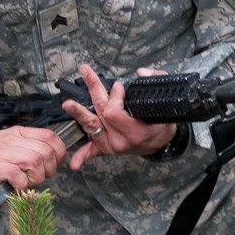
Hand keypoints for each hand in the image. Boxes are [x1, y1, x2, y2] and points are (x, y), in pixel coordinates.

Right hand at [0, 125, 67, 192]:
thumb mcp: (6, 145)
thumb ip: (25, 148)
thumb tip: (49, 160)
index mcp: (17, 133)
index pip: (51, 137)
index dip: (59, 153)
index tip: (53, 164)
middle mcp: (12, 140)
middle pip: (47, 152)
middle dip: (48, 170)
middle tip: (36, 178)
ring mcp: (2, 153)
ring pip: (36, 162)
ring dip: (35, 178)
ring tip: (24, 182)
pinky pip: (18, 175)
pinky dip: (21, 184)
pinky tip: (14, 186)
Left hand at [61, 64, 177, 170]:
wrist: (159, 143)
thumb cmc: (160, 125)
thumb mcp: (165, 104)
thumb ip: (157, 82)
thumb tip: (142, 73)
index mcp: (136, 132)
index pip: (115, 112)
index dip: (115, 96)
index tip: (119, 85)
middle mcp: (121, 140)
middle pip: (101, 112)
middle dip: (93, 89)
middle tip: (85, 72)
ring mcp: (111, 145)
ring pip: (91, 126)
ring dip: (79, 113)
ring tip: (68, 104)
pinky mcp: (104, 148)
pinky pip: (91, 152)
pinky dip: (81, 156)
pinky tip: (73, 162)